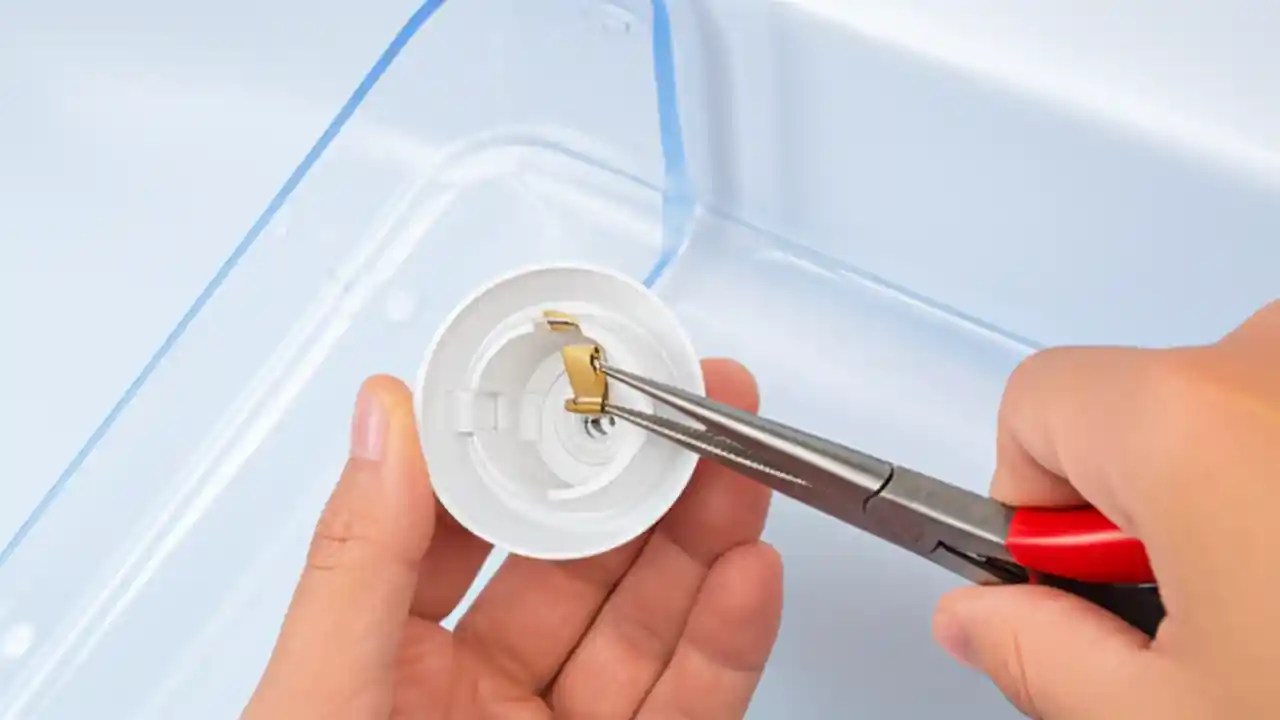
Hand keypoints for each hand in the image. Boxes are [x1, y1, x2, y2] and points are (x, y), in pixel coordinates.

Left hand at [244, 359, 781, 718]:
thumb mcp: (320, 705)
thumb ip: (357, 565)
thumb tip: (386, 419)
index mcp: (380, 662)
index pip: (462, 525)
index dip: (523, 444)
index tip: (572, 381)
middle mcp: (470, 699)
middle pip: (574, 567)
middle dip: (639, 485)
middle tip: (691, 410)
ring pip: (643, 630)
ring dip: (698, 548)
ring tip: (738, 475)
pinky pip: (687, 710)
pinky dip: (726, 645)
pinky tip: (747, 582)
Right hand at [932, 302, 1279, 717]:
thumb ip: (1046, 656)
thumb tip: (980, 620)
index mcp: (1193, 420)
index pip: (1033, 403)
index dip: (1034, 505)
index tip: (1089, 581)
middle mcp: (1273, 359)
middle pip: (1135, 409)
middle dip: (1142, 507)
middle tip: (1218, 619)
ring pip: (1228, 411)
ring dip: (1231, 494)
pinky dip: (1279, 476)